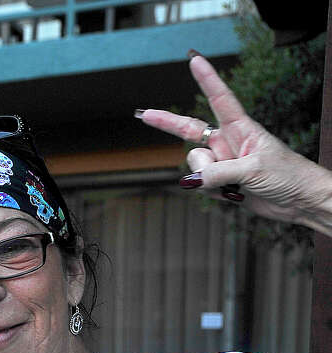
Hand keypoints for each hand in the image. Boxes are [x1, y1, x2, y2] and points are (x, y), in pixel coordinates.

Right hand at [137, 53, 331, 232]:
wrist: (299, 201)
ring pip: (195, 166)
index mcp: (242, 128)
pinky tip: (233, 195)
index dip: (207, 79)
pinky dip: (212, 193)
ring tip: (234, 185)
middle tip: (143, 115)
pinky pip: (201, 185)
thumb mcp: (253, 170)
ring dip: (208, 178)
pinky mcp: (220, 182)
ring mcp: (222, 162)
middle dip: (167, 123)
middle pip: (190, 131)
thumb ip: (218, 173)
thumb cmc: (287, 175)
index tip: (194, 60)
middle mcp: (228, 142)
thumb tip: (191, 180)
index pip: (220, 99)